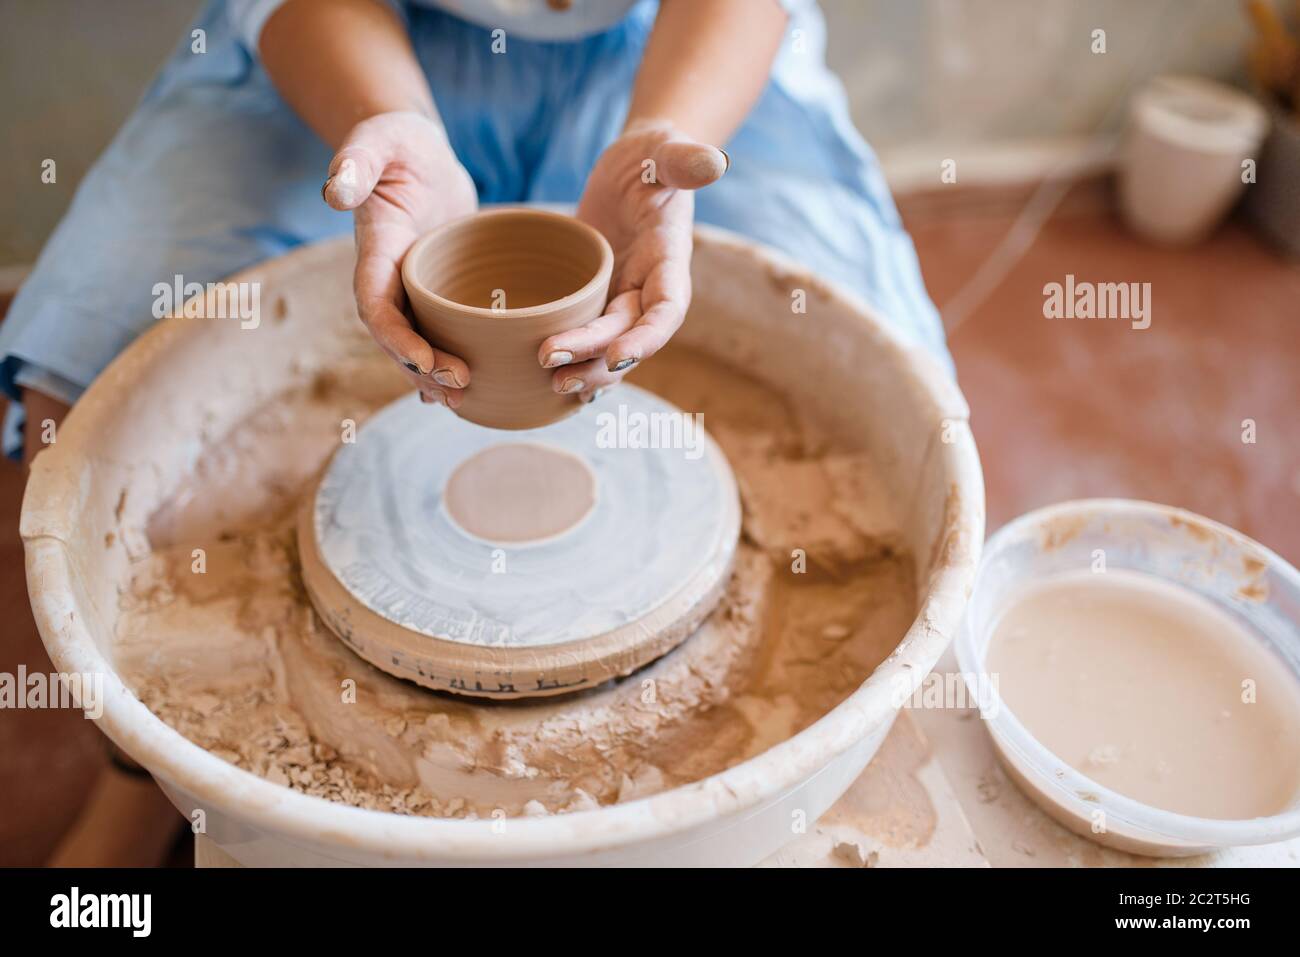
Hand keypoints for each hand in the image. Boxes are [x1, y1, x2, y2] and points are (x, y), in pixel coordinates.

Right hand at [323, 111, 477, 407]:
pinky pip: (438, 332)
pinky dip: (446, 360)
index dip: (396, 337)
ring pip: (416, 343)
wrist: (418, 151)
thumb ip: (355, 160)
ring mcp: (412, 288)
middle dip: (421, 368)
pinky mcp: (437, 289)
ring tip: (464, 399)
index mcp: (373, 251)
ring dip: (434, 375)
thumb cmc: (397, 141)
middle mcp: (388, 278)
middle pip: (396, 337)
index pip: (375, 306)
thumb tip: (333, 192)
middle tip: (459, 387)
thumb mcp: (378, 139)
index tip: (425, 359)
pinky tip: (471, 388)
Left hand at [539, 123, 727, 399]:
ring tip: (549, 382)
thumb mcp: (665, 152)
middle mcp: (648, 289)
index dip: (645, 339)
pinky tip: (541, 380)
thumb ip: (685, 160)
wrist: (634, 165)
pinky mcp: (594, 297)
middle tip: (550, 362)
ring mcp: (621, 297)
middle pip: (626, 336)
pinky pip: (586, 337)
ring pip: (606, 347)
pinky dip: (572, 360)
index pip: (666, 311)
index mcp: (669, 263)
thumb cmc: (652, 157)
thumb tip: (714, 162)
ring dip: (583, 369)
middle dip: (593, 357)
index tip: (616, 356)